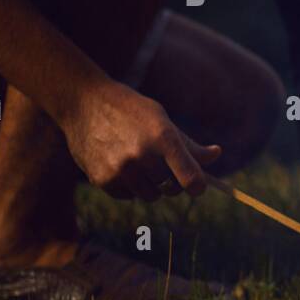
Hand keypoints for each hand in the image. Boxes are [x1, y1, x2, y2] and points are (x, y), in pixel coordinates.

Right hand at [61, 80, 221, 200]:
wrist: (84, 103)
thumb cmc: (131, 110)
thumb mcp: (163, 119)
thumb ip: (188, 144)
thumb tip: (216, 155)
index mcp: (163, 138)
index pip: (191, 178)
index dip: (198, 186)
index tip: (198, 187)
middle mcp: (142, 155)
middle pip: (172, 188)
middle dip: (173, 181)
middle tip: (164, 166)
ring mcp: (121, 169)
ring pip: (151, 195)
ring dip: (151, 185)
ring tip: (140, 163)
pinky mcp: (102, 179)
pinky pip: (128, 196)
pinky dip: (130, 187)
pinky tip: (121, 166)